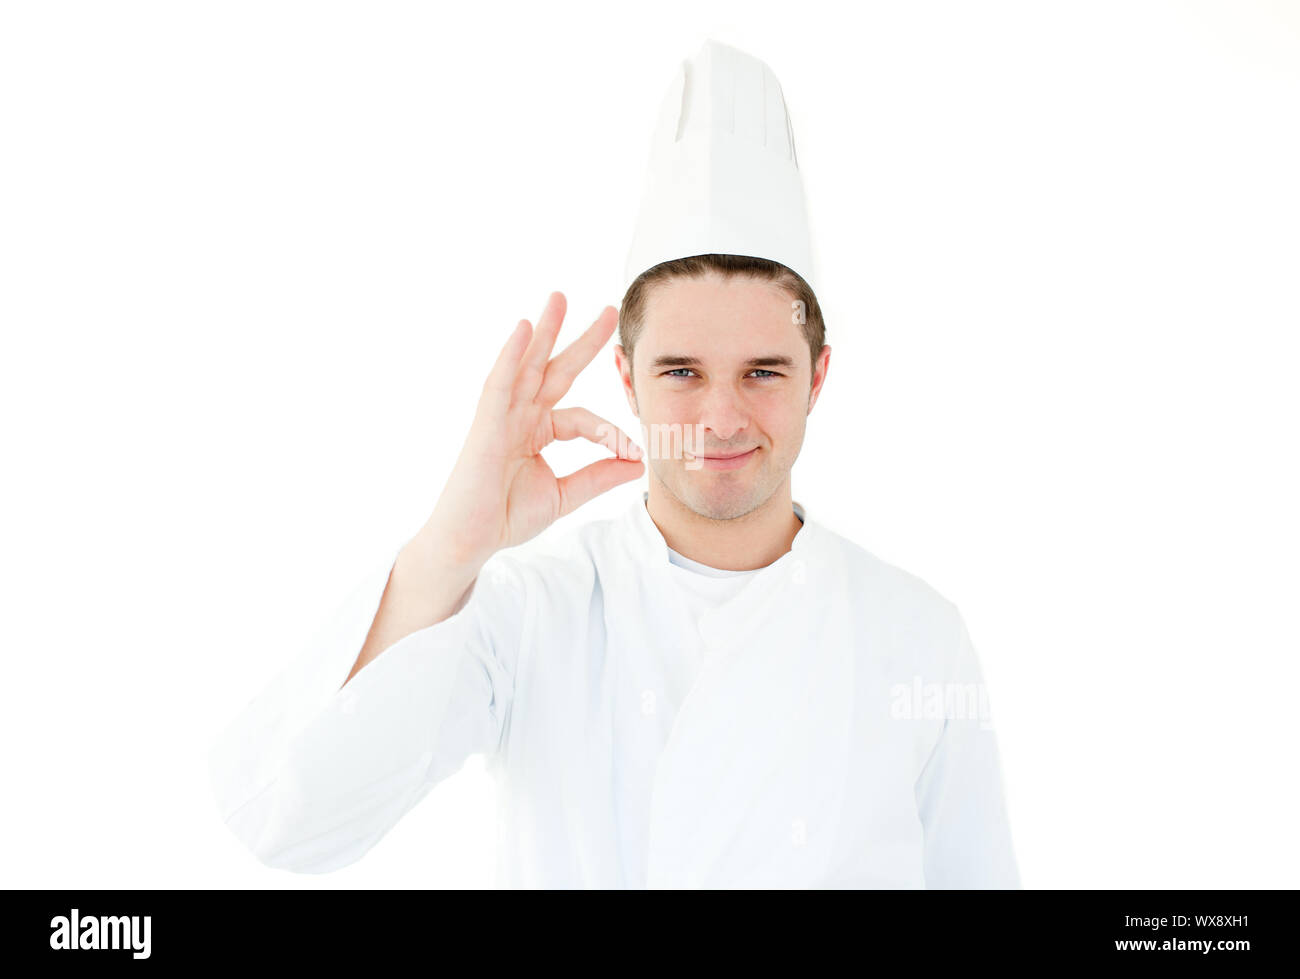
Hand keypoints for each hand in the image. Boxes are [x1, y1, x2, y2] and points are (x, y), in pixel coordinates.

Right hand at [421, 291, 643, 566]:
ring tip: (560, 298)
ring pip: (527, 365)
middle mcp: (520, 416)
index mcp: (537, 430)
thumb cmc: (505, 517)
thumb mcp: (564, 494)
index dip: (610, 433)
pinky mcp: (484, 423)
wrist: (470, 541)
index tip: (633, 453)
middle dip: (582, 341)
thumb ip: (598, 477)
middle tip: (609, 310)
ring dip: (544, 330)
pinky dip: (511, 355)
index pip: (583, 419)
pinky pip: (499, 382)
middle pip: (555, 370)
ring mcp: (501, 416)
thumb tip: (637, 464)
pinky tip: (524, 328)